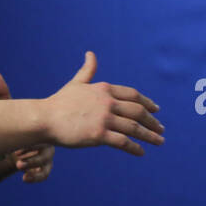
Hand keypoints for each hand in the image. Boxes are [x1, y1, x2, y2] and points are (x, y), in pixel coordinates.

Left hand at [0, 72, 53, 182]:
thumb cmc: (4, 131)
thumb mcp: (3, 114)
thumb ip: (1, 97)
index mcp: (38, 126)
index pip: (44, 129)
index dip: (34, 136)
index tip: (18, 140)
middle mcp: (42, 140)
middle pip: (48, 146)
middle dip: (34, 151)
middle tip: (17, 154)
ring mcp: (41, 156)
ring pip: (46, 161)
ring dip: (33, 163)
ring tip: (17, 163)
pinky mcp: (37, 169)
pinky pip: (44, 173)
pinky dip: (37, 176)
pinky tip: (24, 178)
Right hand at [44, 52, 163, 155]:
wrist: (44, 119)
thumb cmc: (59, 102)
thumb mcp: (76, 83)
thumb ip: (88, 71)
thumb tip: (91, 53)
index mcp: (104, 89)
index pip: (133, 95)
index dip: (147, 103)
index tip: (156, 110)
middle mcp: (107, 102)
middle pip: (138, 111)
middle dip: (152, 121)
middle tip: (161, 129)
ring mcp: (104, 118)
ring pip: (134, 127)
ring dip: (150, 136)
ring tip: (159, 142)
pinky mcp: (99, 135)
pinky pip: (123, 142)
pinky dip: (135, 148)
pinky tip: (141, 152)